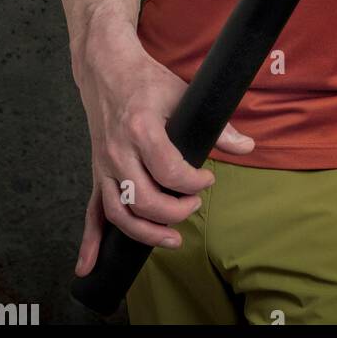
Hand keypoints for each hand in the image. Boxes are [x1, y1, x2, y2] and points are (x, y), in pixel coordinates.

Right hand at [73, 25, 254, 274]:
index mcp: (141, 129)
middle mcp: (118, 151)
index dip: (193, 183)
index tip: (208, 179)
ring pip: (119, 212)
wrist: (107, 70)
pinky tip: (89, 267)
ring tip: (172, 239)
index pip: (169, 171)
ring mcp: (104, 165)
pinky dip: (90, 241)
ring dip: (145, 232)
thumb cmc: (147, 82)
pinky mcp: (96, 173)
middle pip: (143, 199)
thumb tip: (247, 146)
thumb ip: (217, 125)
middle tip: (194, 206)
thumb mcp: (183, 94)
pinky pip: (91, 212)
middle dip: (174, 212)